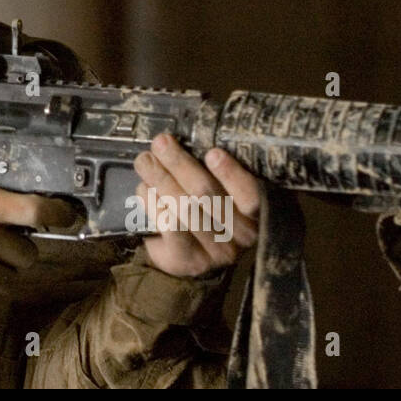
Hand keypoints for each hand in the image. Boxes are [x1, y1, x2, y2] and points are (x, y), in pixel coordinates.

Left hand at [133, 133, 260, 277]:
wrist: (186, 252)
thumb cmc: (205, 209)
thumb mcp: (218, 188)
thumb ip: (210, 169)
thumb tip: (183, 140)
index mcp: (256, 213)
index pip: (250, 195)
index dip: (231, 174)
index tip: (212, 153)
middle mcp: (241, 236)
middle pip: (207, 195)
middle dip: (180, 164)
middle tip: (161, 143)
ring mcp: (216, 252)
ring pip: (184, 208)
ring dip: (160, 179)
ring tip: (145, 161)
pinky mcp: (190, 261)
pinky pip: (169, 226)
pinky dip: (153, 203)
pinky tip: (144, 188)